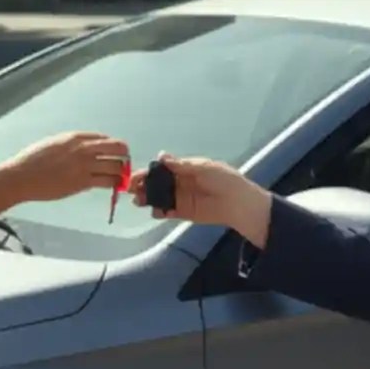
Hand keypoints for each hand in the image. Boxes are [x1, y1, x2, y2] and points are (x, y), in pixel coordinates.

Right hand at [4, 132, 129, 202]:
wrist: (22, 176)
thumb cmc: (31, 160)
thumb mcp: (52, 143)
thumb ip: (69, 144)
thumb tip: (80, 148)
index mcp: (75, 137)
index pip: (104, 138)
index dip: (111, 146)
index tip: (113, 153)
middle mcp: (84, 149)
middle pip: (117, 148)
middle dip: (124, 155)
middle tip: (124, 162)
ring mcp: (85, 166)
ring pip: (116, 166)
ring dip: (121, 171)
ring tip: (120, 177)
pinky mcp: (83, 183)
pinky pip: (108, 182)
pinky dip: (114, 184)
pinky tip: (115, 186)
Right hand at [129, 152, 272, 247]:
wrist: (238, 203)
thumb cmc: (224, 180)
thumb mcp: (203, 168)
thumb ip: (181, 165)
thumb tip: (161, 156)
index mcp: (185, 168)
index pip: (162, 168)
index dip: (148, 171)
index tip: (136, 175)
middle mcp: (180, 182)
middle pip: (156, 182)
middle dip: (143, 185)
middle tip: (131, 189)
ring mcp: (180, 197)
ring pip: (158, 197)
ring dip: (147, 198)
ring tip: (138, 200)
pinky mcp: (183, 212)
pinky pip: (166, 211)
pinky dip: (158, 211)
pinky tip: (154, 211)